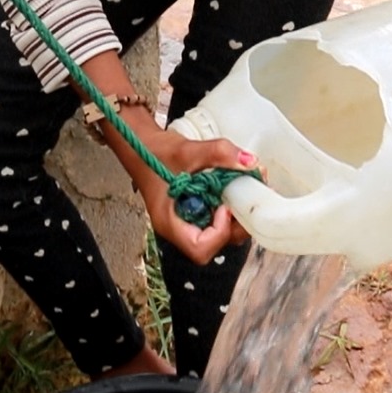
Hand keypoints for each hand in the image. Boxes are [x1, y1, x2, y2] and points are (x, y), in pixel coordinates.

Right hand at [133, 126, 255, 264]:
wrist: (141, 144)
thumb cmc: (152, 152)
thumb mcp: (186, 150)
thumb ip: (219, 153)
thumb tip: (250, 162)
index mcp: (169, 222)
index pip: (199, 248)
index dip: (219, 233)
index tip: (225, 207)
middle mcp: (180, 227)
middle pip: (214, 245)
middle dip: (235, 225)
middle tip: (244, 198)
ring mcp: (188, 221)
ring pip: (219, 234)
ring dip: (236, 216)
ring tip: (242, 190)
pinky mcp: (195, 211)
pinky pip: (217, 218)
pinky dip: (230, 205)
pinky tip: (234, 186)